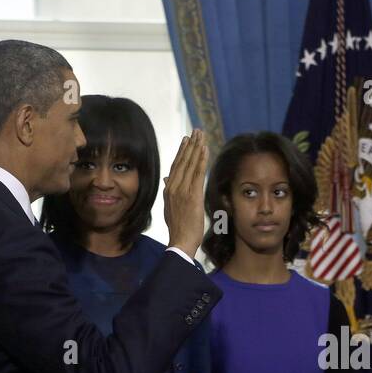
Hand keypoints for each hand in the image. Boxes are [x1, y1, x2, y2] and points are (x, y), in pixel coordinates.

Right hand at [163, 129, 208, 256]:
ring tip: (201, 135)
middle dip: (190, 145)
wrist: (180, 240)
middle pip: (183, 161)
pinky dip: (201, 160)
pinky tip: (205, 150)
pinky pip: (197, 173)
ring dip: (196, 148)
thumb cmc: (178, 227)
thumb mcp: (169, 207)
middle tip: (196, 131)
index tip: (187, 140)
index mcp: (168, 189)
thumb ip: (168, 192)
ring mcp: (182, 190)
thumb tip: (166, 179)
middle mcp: (173, 187)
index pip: (176, 166)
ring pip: (190, 164)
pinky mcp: (192, 194)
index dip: (182, 151)